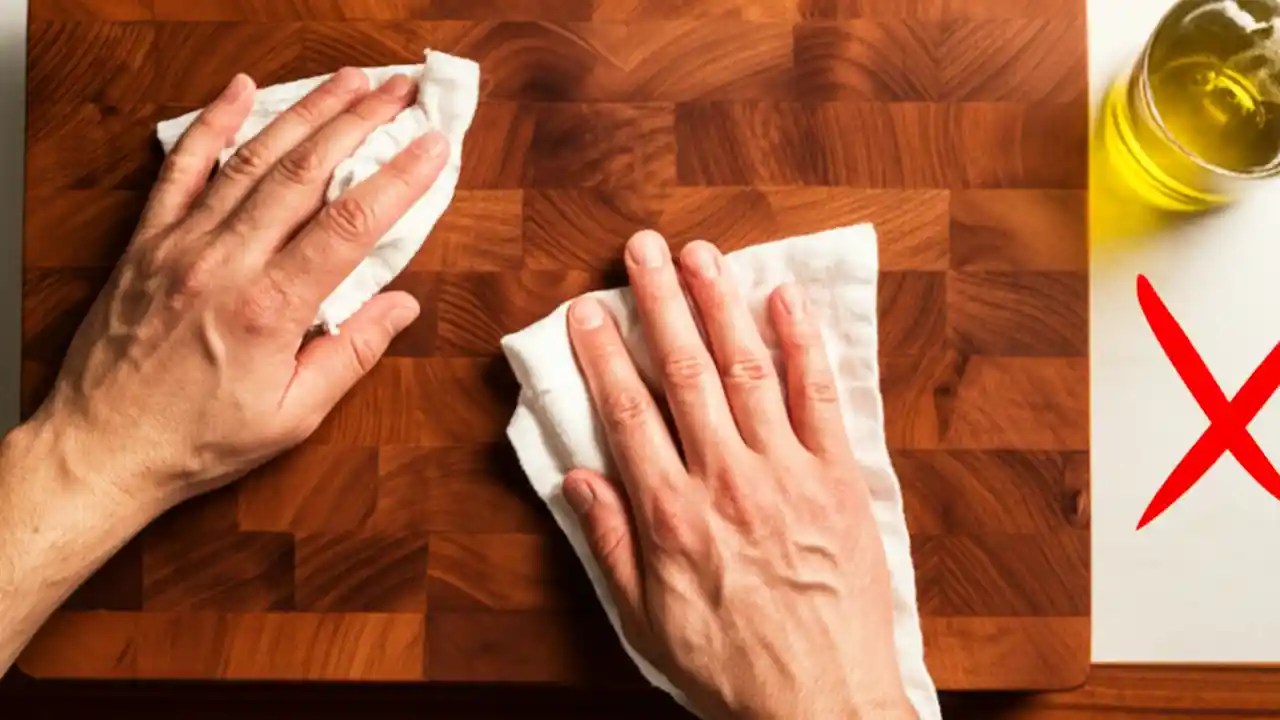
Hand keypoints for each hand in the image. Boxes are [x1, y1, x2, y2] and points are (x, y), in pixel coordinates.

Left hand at [23, 68, 447, 513]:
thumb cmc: (199, 440)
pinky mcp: (147, 241)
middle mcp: (225, 261)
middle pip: (305, 172)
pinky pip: (181, 168)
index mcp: (270, 307)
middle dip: (359, 122)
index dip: (399, 177)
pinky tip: (240, 90)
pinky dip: (212, 124)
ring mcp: (181, 243)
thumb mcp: (294, 414)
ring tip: (346, 81)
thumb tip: (403, 305)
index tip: (431, 144)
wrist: (102, 448)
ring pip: (252, 160)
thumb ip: (352, 353)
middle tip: (399, 91)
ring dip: (304, 111)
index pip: (350, 224)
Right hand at [562, 231, 914, 719]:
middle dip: (661, 302)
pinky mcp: (838, 481)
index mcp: (673, 516)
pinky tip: (783, 300)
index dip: (604, 354)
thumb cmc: (732, 668)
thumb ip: (610, 545)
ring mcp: (789, 474)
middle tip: (643, 248)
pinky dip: (802, 346)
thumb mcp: (647, 622)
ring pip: (747, 371)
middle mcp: (727, 481)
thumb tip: (577, 480)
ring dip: (722, 305)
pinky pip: (819, 399)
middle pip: (684, 373)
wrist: (824, 704)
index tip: (587, 310)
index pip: (628, 413)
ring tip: (702, 253)